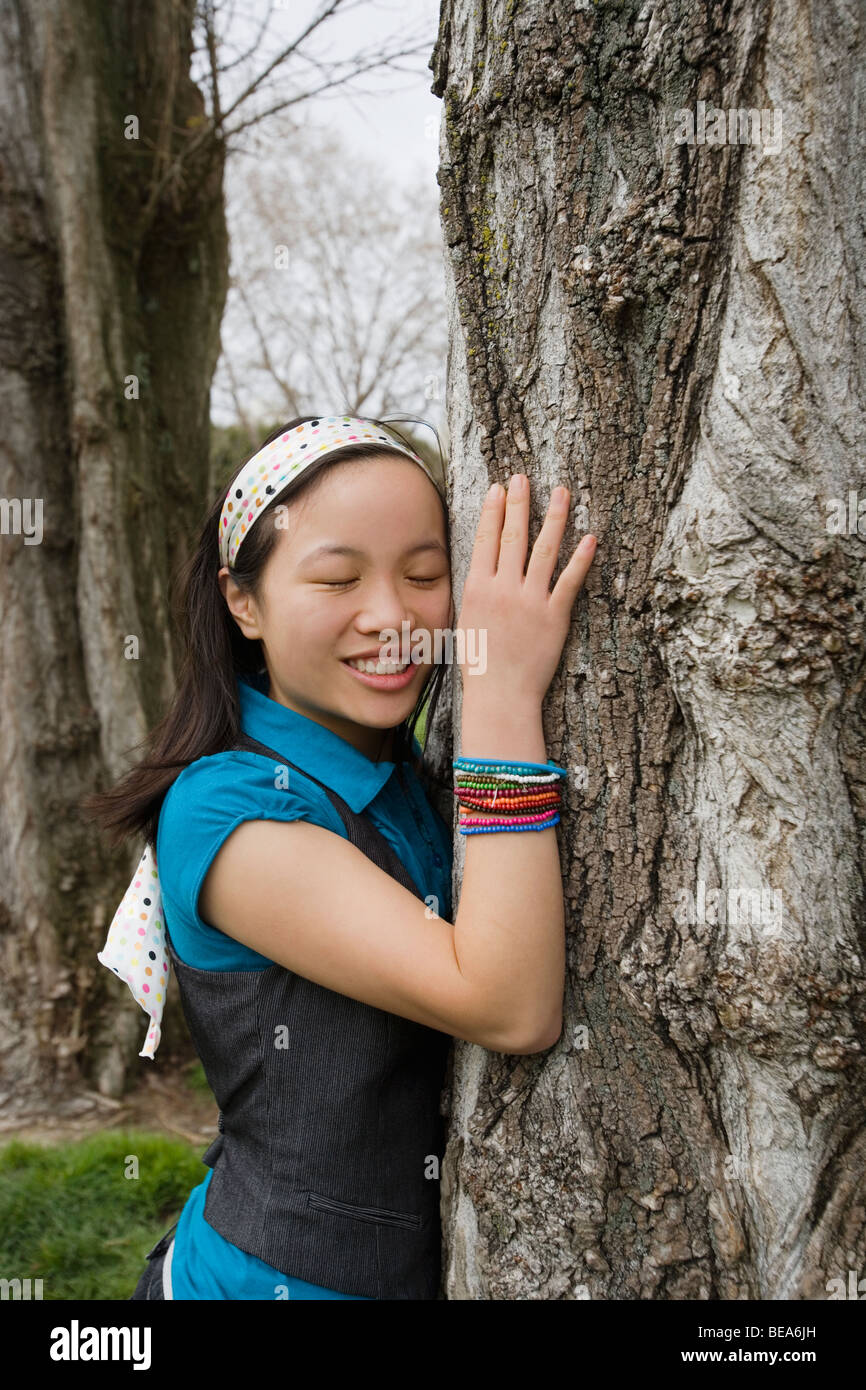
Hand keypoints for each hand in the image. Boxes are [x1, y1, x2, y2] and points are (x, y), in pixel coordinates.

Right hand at [455, 474, 595, 706]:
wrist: (500, 694)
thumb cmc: (480, 664)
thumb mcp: (467, 621)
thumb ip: (477, 592)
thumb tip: (483, 568)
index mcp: (478, 588)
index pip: (486, 539)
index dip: (492, 510)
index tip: (498, 487)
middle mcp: (504, 588)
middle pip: (513, 536)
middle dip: (519, 503)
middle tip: (523, 477)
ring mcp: (531, 600)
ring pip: (544, 549)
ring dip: (554, 517)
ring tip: (561, 492)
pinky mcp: (555, 616)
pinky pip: (570, 581)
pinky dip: (581, 559)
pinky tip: (590, 537)